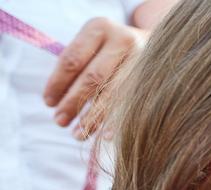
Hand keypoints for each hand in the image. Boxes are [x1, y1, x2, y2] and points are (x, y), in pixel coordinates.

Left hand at [43, 17, 146, 137]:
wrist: (158, 44)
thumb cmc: (114, 49)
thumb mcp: (94, 45)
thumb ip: (77, 66)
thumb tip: (56, 103)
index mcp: (100, 28)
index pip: (72, 59)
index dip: (57, 83)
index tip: (48, 103)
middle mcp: (123, 41)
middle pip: (92, 77)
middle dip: (73, 103)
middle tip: (60, 122)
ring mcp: (143, 59)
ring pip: (113, 94)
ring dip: (93, 118)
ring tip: (78, 134)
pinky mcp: (155, 78)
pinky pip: (132, 104)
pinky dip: (117, 122)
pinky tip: (105, 135)